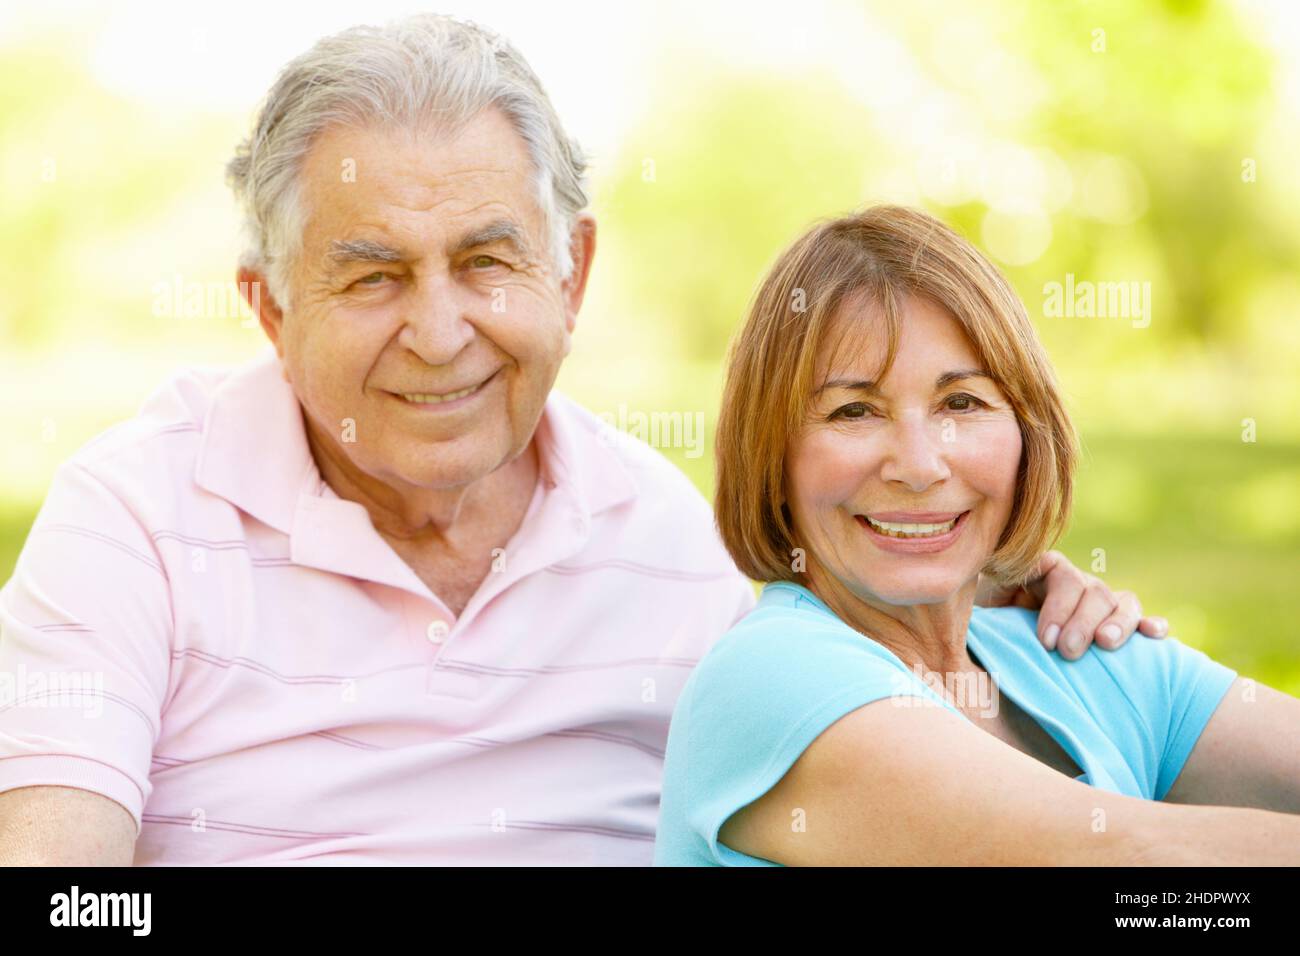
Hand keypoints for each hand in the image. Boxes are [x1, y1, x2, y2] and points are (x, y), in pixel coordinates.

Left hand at [975, 550, 1168, 659]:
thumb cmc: (988, 636)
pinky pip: (1143, 617)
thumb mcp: (978, 616)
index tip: (1045, 641)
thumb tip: (955, 601)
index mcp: (1036, 574)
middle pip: (1090, 588)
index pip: (1055, 572)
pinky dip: (1150, 624)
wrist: (1002, 660)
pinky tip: (1154, 635)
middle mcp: (1071, 584)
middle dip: (1080, 621)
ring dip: (1117, 621)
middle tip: (1067, 651)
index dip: (1055, 605)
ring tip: (1107, 645)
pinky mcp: (1121, 625)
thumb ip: (975, 604)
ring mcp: (1098, 603)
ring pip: (1119, 599)